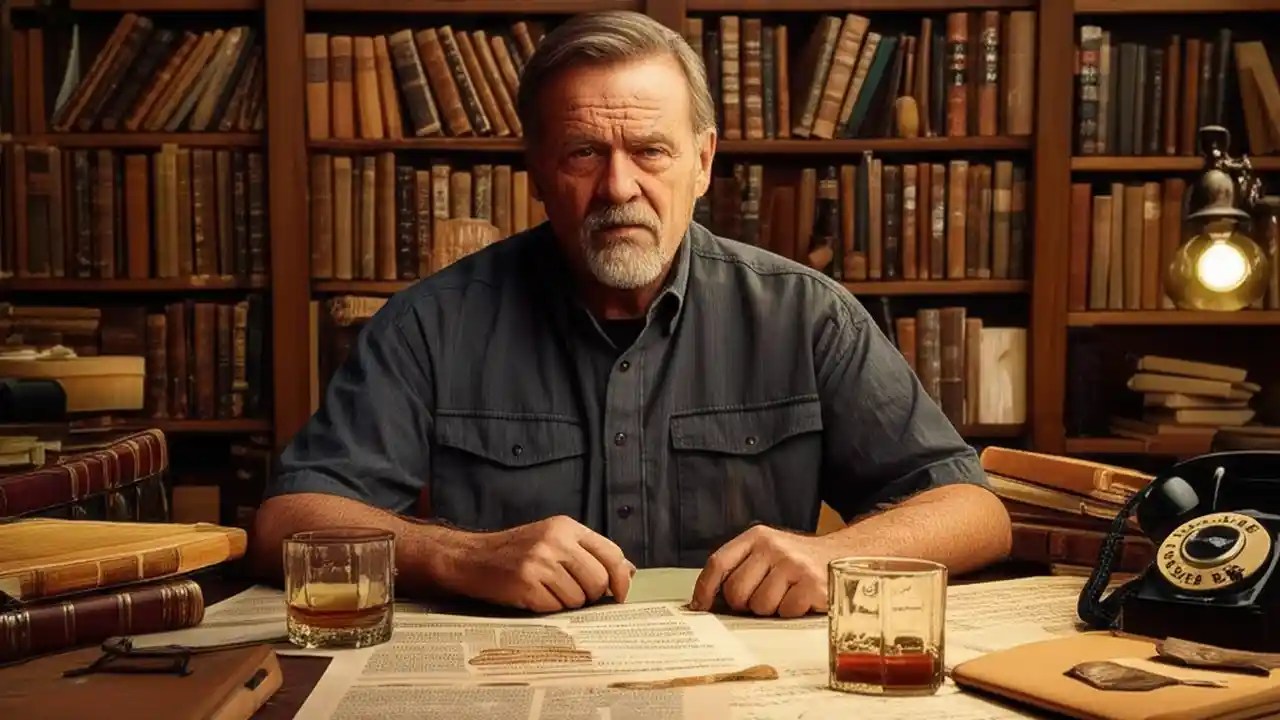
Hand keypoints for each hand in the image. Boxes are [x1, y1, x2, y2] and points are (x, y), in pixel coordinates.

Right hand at [462, 515, 634, 612]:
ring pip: (579, 598)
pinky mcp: (526, 584)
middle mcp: (555, 541)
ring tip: (548, 590)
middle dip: (592, 594)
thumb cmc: (516, 551)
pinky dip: (549, 608)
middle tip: (573, 592)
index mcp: (566, 527)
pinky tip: (534, 596)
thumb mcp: (554, 539)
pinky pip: (556, 608)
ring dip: (568, 602)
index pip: (612, 553)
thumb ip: (590, 552)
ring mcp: (540, 562)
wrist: (472, 557)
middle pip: (599, 580)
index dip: (621, 578)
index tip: (621, 594)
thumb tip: (628, 571)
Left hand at [689, 525, 832, 617]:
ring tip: (786, 595)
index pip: (718, 562)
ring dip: (771, 609)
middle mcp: (773, 546)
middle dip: (745, 604)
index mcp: (756, 537)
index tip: (699, 606)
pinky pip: (785, 612)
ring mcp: (793, 564)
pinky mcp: (811, 583)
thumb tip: (705, 601)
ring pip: (760, 606)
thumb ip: (741, 568)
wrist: (844, 556)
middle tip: (762, 598)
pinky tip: (802, 599)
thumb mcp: (768, 553)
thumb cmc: (798, 563)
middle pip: (736, 591)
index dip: (704, 588)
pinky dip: (792, 612)